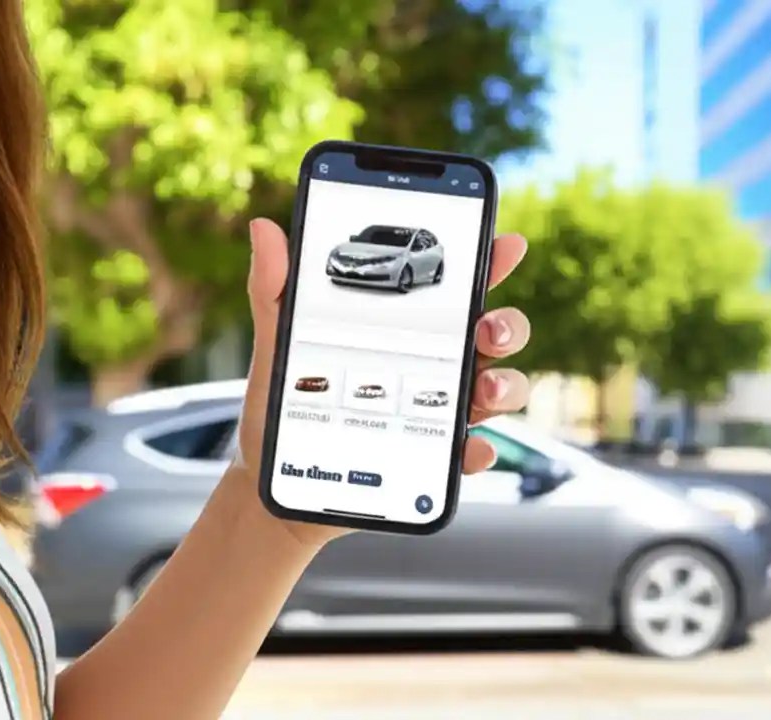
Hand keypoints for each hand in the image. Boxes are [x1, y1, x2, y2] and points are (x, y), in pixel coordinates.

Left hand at [227, 218, 531, 548]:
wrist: (270, 482)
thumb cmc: (281, 405)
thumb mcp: (277, 342)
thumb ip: (275, 286)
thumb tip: (262, 228)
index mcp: (406, 327)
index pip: (457, 286)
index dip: (489, 261)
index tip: (505, 245)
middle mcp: (435, 365)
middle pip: (495, 334)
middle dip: (507, 324)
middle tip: (488, 327)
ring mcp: (439, 413)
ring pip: (498, 389)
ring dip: (504, 384)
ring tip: (482, 388)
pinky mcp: (433, 460)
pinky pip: (471, 453)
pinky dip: (478, 450)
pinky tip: (469, 448)